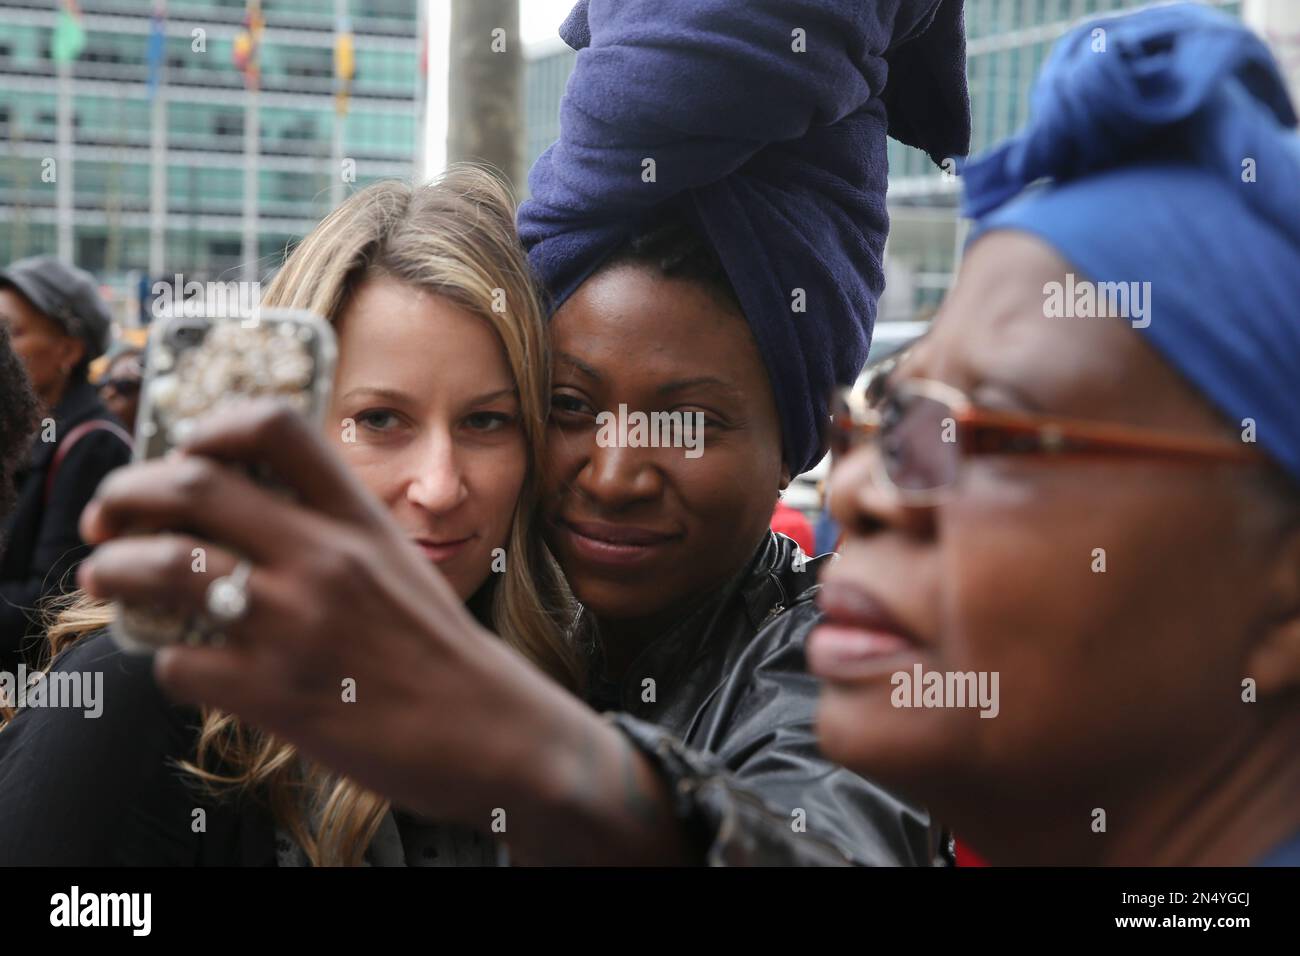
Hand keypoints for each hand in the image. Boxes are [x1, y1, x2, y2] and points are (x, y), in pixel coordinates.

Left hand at [78, 400, 690, 861]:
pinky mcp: (276, 694)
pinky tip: (185, 663)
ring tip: (107, 577)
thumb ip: (333, 533)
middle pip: (194, 484)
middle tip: (109, 516)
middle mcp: (326, 558)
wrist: (494, 732)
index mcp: (360, 520)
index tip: (184, 451)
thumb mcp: (399, 565)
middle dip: (127, 494)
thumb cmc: (443, 652)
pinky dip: (165, 660)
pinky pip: (179, 662)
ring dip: (117, 570)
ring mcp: (297, 623)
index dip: (209, 426)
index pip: (274, 426)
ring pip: (164, 566)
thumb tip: (246, 513)